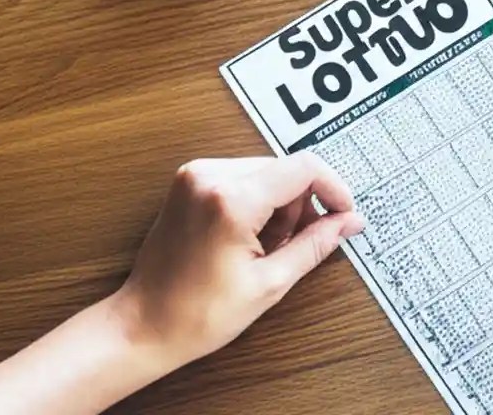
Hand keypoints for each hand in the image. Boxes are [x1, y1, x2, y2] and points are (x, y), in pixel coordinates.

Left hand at [112, 153, 363, 366]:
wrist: (143, 325)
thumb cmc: (198, 314)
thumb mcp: (270, 282)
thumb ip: (315, 244)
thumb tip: (350, 222)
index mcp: (231, 200)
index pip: (304, 168)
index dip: (333, 189)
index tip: (344, 214)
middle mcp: (210, 176)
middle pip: (286, 170)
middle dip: (303, 205)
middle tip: (296, 246)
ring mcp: (195, 175)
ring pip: (267, 173)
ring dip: (280, 205)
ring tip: (266, 248)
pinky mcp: (190, 181)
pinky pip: (243, 177)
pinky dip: (258, 201)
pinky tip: (250, 237)